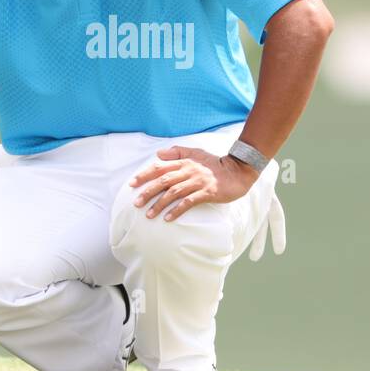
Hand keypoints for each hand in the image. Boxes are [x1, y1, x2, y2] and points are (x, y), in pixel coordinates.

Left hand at [129, 145, 259, 222]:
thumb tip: (158, 153)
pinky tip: (168, 218)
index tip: (132, 184)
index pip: (160, 168)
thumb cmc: (215, 164)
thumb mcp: (196, 153)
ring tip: (149, 215)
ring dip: (159, 204)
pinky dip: (177, 210)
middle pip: (163, 181)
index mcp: (184, 162)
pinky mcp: (207, 192)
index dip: (144, 175)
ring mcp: (198, 182)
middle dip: (148, 192)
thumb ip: (177, 152)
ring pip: (174, 193)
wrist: (238, 171)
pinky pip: (188, 202)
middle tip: (136, 203)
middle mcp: (189, 171)